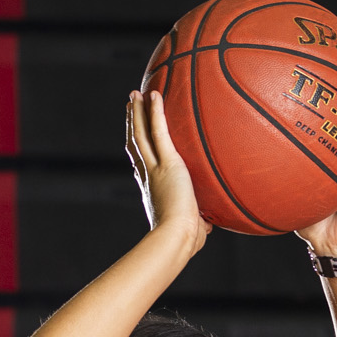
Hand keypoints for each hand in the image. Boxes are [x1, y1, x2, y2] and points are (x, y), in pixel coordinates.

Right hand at [125, 90, 208, 256]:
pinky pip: (159, 131)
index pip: (141, 166)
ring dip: (137, 113)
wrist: (176, 237)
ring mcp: (155, 167)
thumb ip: (197, 223)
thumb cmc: (184, 241)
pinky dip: (155, 112)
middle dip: (132, 123)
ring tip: (135, 95)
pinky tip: (153, 95)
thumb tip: (206, 224)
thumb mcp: (191, 229)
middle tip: (130, 106)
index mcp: (152, 190)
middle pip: (136, 143)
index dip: (137, 151)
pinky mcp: (168, 163)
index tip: (134, 140)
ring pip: (141, 134)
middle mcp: (148, 175)